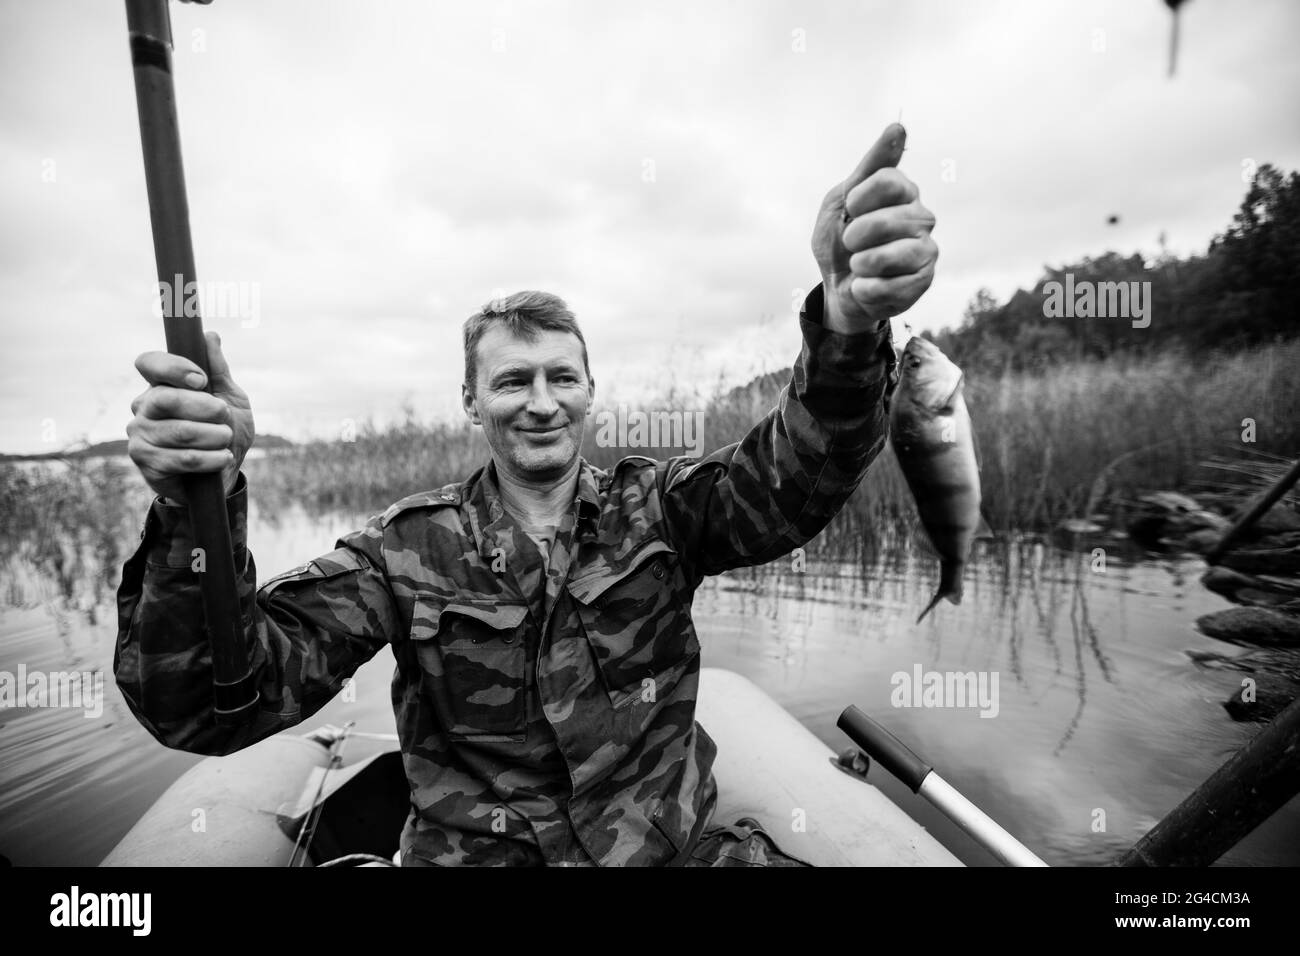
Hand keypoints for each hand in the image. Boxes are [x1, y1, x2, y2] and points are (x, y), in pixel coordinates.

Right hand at [126, 331, 254, 502]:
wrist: (225, 473)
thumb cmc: (224, 431)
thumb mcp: (230, 399)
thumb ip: (219, 371)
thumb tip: (210, 337)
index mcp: (161, 386)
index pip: (149, 363)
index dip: (173, 368)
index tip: (201, 379)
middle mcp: (143, 408)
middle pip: (164, 398)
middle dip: (202, 406)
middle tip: (224, 414)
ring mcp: (140, 435)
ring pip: (177, 431)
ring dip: (212, 435)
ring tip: (227, 438)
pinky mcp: (146, 463)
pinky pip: (180, 458)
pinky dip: (209, 458)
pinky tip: (223, 457)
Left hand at [811, 123, 937, 332]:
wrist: (837, 287)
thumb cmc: (839, 241)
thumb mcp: (841, 200)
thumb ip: (870, 165)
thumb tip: (899, 126)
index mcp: (903, 192)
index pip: (888, 181)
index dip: (859, 198)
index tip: (849, 209)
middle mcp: (921, 217)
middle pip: (889, 219)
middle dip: (856, 235)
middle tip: (850, 242)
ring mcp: (926, 249)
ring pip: (894, 254)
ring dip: (862, 263)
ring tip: (859, 265)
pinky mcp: (924, 280)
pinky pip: (892, 286)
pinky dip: (867, 289)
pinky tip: (867, 285)